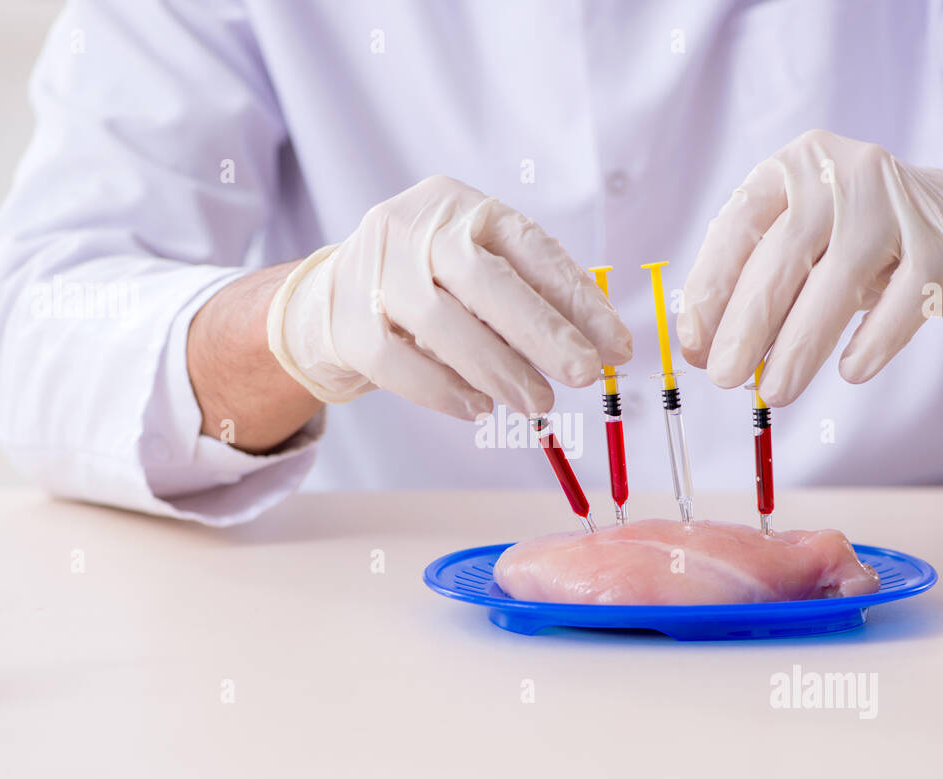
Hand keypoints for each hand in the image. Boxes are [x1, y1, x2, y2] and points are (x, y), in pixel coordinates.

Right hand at [267, 175, 630, 418]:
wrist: (326, 302)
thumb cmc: (426, 290)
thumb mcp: (477, 276)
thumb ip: (530, 298)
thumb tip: (603, 346)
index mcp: (460, 207)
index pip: (529, 247)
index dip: (577, 299)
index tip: (616, 345)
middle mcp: (413, 226)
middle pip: (482, 276)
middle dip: (541, 331)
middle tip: (584, 375)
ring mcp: (372, 270)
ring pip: (440, 320)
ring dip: (497, 369)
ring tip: (537, 403)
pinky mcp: (345, 320)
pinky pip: (397, 361)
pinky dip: (443, 390)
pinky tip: (478, 408)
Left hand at [680, 130, 942, 404]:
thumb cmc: (855, 238)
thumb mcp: (801, 241)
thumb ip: (752, 281)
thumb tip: (701, 347)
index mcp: (791, 169)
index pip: (738, 224)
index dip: (711, 286)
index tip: (693, 341)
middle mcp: (841, 176)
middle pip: (783, 256)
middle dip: (746, 326)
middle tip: (723, 378)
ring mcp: (896, 206)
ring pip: (838, 283)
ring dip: (799, 347)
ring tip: (774, 394)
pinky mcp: (942, 244)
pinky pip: (904, 302)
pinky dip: (874, 341)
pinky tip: (849, 373)